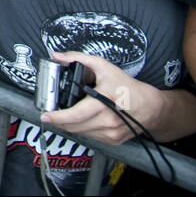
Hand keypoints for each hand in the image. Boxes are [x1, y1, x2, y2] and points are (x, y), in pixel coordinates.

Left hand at [40, 51, 159, 145]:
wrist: (150, 107)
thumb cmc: (127, 86)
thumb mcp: (104, 66)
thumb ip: (79, 59)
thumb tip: (58, 56)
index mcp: (103, 102)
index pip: (76, 114)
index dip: (58, 117)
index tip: (45, 115)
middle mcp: (107, 121)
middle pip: (74, 126)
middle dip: (59, 121)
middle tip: (50, 114)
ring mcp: (110, 133)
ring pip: (80, 132)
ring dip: (69, 126)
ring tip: (64, 116)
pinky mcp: (112, 140)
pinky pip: (90, 136)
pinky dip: (81, 129)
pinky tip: (81, 120)